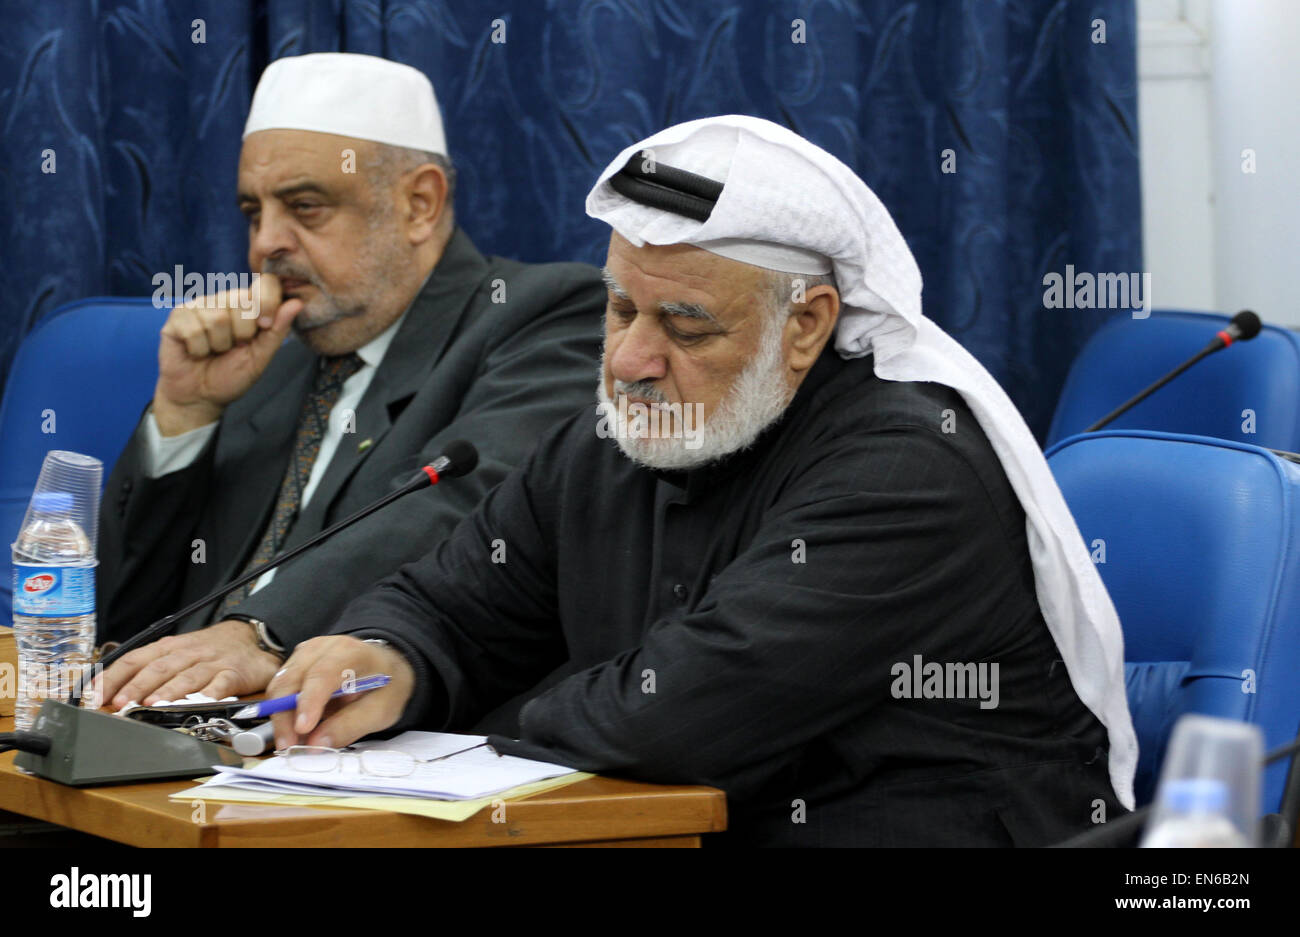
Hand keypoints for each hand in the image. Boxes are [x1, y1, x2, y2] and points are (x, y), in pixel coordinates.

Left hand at [96, 619, 283, 709]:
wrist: (249, 637)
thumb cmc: (206, 651)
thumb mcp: (176, 653)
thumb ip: (149, 670)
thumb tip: (110, 692)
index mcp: (168, 648)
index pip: (134, 659)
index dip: (114, 677)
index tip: (96, 695)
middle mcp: (187, 653)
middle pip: (158, 668)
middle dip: (136, 687)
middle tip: (120, 704)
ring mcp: (211, 663)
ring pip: (187, 676)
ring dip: (168, 691)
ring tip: (152, 705)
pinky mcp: (233, 673)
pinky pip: (221, 684)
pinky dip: (210, 694)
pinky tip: (199, 704)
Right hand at [153, 273, 301, 435]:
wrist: (200, 397)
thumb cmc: (231, 376)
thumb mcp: (261, 356)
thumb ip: (277, 330)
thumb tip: (297, 303)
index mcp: (249, 305)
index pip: (266, 283)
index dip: (268, 303)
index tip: (264, 327)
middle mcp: (224, 299)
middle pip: (241, 302)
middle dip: (242, 334)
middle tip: (233, 347)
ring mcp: (199, 305)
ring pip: (217, 317)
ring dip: (218, 344)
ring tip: (214, 351)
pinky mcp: (177, 316)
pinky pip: (194, 329)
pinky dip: (199, 348)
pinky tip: (196, 351)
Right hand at [267, 636, 415, 750]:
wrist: (387, 666)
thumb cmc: (386, 686)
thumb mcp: (382, 710)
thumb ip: (350, 726)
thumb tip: (314, 745)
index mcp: (351, 653)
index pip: (322, 674)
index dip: (309, 702)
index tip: (302, 729)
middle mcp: (323, 647)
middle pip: (292, 679)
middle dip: (285, 717)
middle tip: (288, 747)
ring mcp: (306, 652)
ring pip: (280, 684)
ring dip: (280, 716)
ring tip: (291, 742)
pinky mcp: (297, 662)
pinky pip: (281, 687)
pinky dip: (282, 710)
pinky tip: (294, 729)